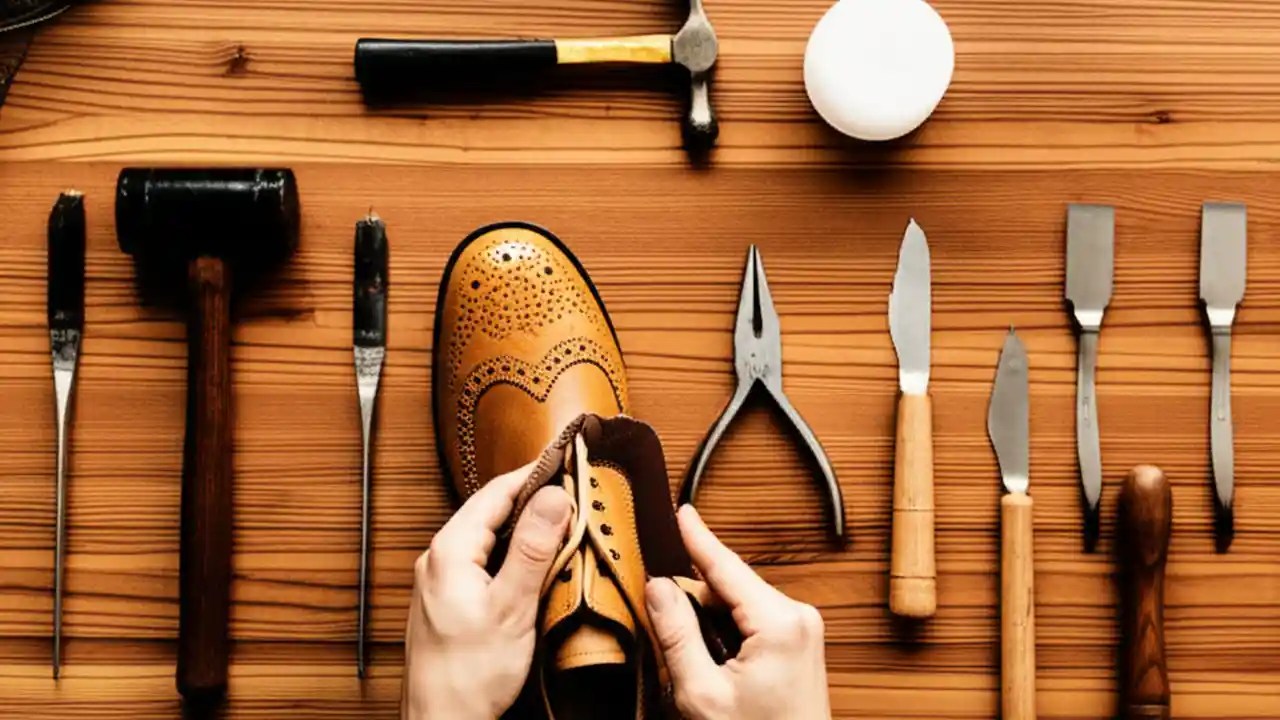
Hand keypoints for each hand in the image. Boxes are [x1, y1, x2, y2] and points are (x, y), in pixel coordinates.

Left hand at [402, 464, 571, 719]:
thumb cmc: (469, 677)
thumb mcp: (512, 608)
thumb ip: (533, 548)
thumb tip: (554, 495)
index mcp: (449, 551)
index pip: (496, 492)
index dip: (534, 472)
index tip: (566, 458)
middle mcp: (437, 559)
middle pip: (490, 511)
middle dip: (532, 497)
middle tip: (573, 487)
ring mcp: (439, 580)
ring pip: (487, 536)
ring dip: (523, 526)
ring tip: (562, 520)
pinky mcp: (447, 601)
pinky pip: (482, 560)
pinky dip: (511, 552)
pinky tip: (534, 563)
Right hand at [645, 506, 831, 719]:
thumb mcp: (702, 693)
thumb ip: (677, 634)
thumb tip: (658, 587)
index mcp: (780, 621)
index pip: (726, 566)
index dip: (697, 537)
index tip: (680, 510)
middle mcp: (798, 616)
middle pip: (728, 586)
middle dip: (692, 596)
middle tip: (655, 608)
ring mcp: (802, 629)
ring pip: (738, 605)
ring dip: (708, 620)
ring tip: (689, 658)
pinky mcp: (799, 643)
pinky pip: (752, 621)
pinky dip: (725, 632)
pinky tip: (708, 660)